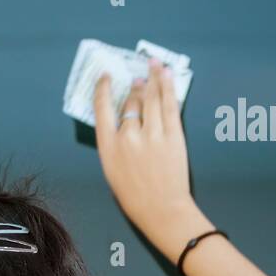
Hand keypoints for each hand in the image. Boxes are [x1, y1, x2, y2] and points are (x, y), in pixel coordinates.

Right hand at [93, 61, 210, 261]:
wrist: (162, 210)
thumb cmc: (135, 195)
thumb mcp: (112, 168)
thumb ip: (114, 142)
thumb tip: (123, 117)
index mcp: (109, 146)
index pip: (102, 108)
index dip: (104, 89)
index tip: (106, 76)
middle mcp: (128, 137)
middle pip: (131, 102)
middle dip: (136, 86)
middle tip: (139, 77)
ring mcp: (152, 135)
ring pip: (151, 98)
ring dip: (153, 78)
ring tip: (154, 64)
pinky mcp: (173, 136)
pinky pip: (170, 105)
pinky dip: (168, 87)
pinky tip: (167, 75)